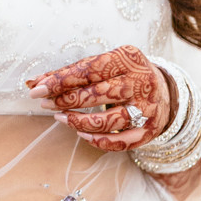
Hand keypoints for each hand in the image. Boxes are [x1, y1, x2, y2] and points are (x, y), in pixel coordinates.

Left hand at [25, 45, 173, 151]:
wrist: (166, 92)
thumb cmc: (123, 75)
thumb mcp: (104, 65)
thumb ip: (71, 73)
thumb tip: (34, 82)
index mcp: (128, 58)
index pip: (89, 69)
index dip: (61, 80)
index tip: (37, 88)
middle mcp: (141, 81)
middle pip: (97, 94)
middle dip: (66, 100)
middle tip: (45, 104)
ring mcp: (147, 108)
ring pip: (107, 120)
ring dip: (78, 122)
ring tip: (60, 118)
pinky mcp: (148, 130)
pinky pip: (120, 142)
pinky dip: (97, 141)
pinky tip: (81, 134)